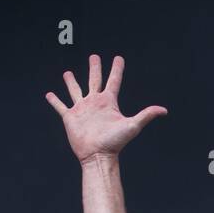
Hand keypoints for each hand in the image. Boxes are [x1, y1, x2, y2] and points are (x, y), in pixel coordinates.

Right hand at [45, 55, 166, 162]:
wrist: (98, 155)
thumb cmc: (115, 143)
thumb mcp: (132, 126)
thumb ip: (146, 115)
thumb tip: (164, 110)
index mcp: (108, 102)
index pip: (113, 80)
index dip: (117, 69)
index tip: (119, 58)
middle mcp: (95, 103)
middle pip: (94, 80)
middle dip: (95, 68)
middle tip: (94, 56)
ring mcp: (82, 109)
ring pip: (75, 90)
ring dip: (71, 82)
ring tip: (67, 73)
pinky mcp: (70, 118)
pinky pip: (60, 106)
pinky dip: (54, 101)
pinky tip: (49, 94)